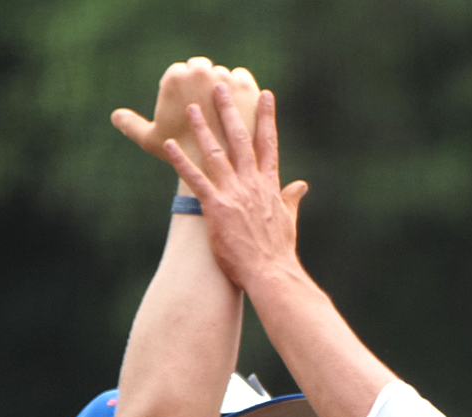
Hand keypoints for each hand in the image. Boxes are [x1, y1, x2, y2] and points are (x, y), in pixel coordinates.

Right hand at [112, 58, 258, 174]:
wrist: (222, 168)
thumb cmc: (184, 154)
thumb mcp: (152, 140)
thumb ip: (131, 125)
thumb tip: (115, 116)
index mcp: (175, 77)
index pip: (180, 70)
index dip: (184, 85)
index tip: (189, 99)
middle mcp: (200, 73)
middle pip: (201, 67)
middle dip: (203, 81)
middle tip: (206, 100)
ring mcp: (224, 78)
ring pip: (223, 73)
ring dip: (223, 83)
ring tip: (223, 103)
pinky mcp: (247, 87)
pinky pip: (242, 77)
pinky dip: (241, 85)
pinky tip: (239, 100)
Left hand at [161, 86, 310, 291]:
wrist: (272, 274)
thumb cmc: (279, 253)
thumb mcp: (288, 221)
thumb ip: (291, 199)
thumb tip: (302, 186)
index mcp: (270, 186)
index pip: (269, 144)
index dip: (266, 118)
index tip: (264, 95)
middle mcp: (253, 184)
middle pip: (241, 140)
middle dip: (229, 111)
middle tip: (220, 87)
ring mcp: (234, 194)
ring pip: (217, 154)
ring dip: (203, 129)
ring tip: (191, 108)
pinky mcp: (217, 207)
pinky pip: (196, 179)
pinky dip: (182, 161)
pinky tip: (169, 144)